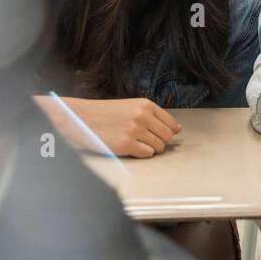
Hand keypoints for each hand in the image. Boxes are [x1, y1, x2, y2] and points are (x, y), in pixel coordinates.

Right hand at [46, 96, 180, 158]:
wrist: (82, 117)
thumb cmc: (107, 113)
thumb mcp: (132, 107)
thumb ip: (154, 116)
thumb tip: (178, 129)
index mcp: (146, 105)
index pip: (172, 124)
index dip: (168, 133)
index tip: (159, 135)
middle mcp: (142, 116)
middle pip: (167, 137)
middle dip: (160, 142)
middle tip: (145, 141)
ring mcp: (135, 130)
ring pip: (159, 147)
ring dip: (150, 148)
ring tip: (136, 143)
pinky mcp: (126, 144)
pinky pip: (148, 154)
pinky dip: (142, 154)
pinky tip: (130, 147)